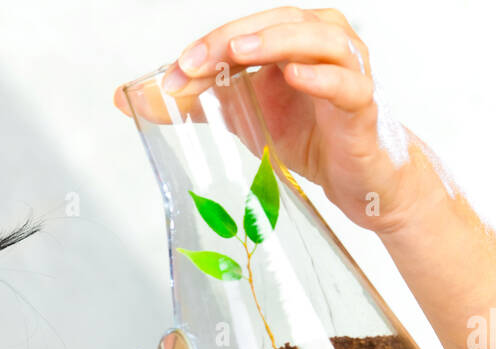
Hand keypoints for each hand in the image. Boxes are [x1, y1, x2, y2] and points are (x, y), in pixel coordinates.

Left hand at [115, 6, 440, 235]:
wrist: (359, 178)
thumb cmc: (306, 134)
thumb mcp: (240, 116)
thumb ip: (193, 104)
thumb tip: (130, 99)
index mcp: (291, 39)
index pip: (244, 30)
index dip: (207, 48)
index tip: (172, 76)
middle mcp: (322, 43)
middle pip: (278, 22)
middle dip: (229, 41)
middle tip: (192, 65)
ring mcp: (349, 71)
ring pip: (318, 39)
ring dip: (277, 42)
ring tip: (241, 52)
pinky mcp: (365, 106)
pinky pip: (349, 83)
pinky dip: (323, 77)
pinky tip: (295, 76)